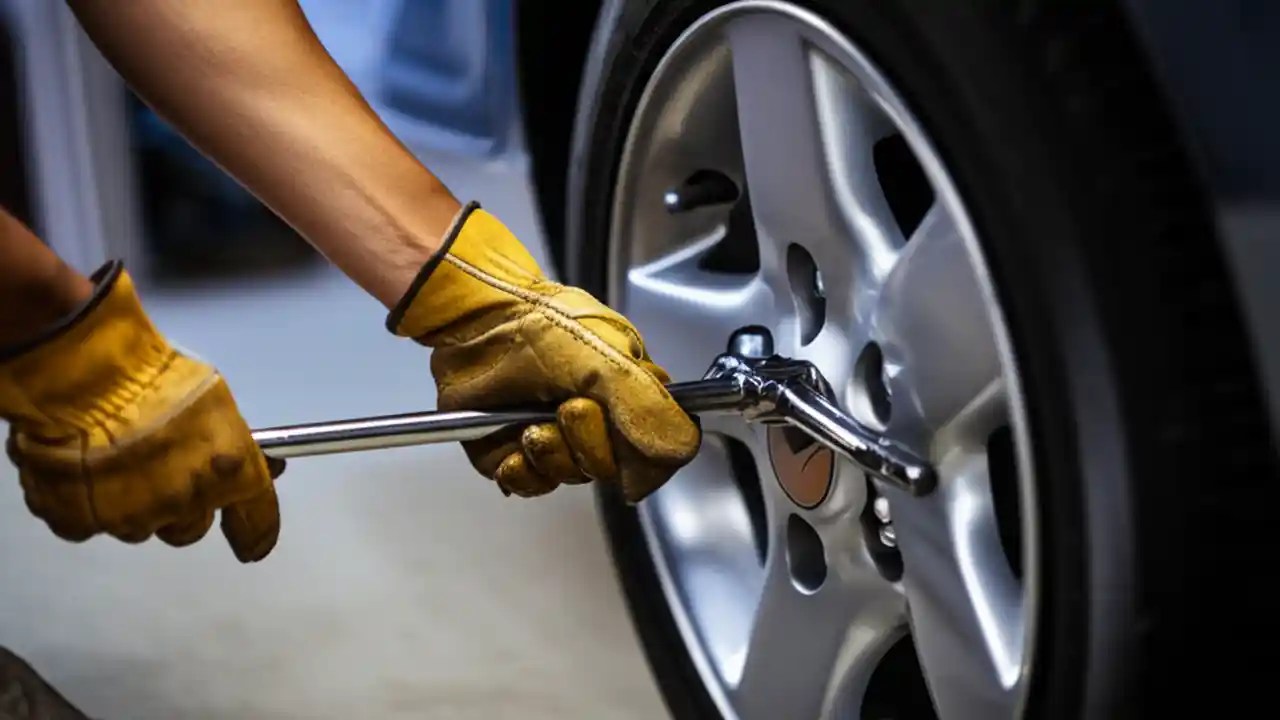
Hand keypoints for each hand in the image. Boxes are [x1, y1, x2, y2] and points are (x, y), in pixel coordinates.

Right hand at [0, 262, 280, 561]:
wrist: (80, 378)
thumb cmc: (155, 377)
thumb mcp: (214, 403)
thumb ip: (234, 445)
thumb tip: (262, 464)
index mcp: (228, 473)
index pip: (257, 522)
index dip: (256, 535)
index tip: (252, 547)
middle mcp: (184, 504)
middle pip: (190, 527)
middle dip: (182, 507)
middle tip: (162, 472)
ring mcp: (130, 518)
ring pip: (141, 526)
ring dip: (136, 505)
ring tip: (115, 462)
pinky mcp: (81, 523)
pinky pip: (90, 524)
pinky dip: (87, 505)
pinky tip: (81, 473)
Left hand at [388, 203, 700, 500]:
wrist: (476, 322)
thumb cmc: (541, 324)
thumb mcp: (610, 360)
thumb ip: (651, 409)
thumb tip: (676, 454)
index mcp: (634, 394)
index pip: (661, 449)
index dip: (642, 452)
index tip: (620, 430)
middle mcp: (600, 421)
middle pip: (614, 469)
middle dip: (589, 444)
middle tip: (568, 407)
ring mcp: (559, 440)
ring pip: (573, 478)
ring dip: (552, 453)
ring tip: (533, 421)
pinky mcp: (519, 455)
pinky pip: (531, 485)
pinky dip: (522, 469)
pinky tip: (514, 440)